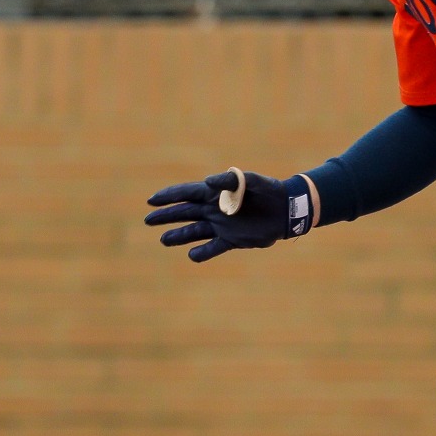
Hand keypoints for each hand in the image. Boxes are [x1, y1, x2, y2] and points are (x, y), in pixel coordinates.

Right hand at [144, 168, 309, 262]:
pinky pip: (213, 248)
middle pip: (185, 213)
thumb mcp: (253, 181)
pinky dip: (202, 253)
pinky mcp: (232, 240)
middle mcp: (215, 209)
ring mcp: (222, 225)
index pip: (187, 194)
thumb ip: (231, 180)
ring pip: (194, 231)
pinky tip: (192, 255)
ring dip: (179, 235)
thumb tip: (209, 182)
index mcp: (217, 193)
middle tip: (148, 220)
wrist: (287, 210)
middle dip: (166, 216)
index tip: (151, 200)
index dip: (169, 196)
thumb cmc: (269, 191)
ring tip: (163, 240)